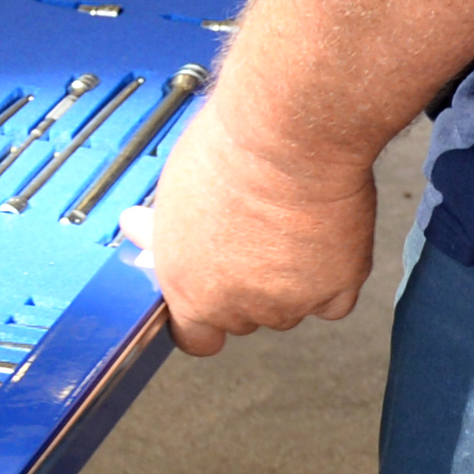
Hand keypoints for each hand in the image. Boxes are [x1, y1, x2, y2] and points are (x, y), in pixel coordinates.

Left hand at [123, 108, 379, 356]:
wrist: (285, 137)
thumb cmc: (226, 154)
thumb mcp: (171, 192)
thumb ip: (160, 230)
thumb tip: (136, 231)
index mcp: (190, 290)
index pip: (195, 337)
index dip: (202, 315)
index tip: (209, 292)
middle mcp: (240, 307)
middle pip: (243, 318)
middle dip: (244, 287)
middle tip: (247, 237)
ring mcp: (291, 303)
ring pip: (288, 308)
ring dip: (287, 282)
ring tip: (283, 225)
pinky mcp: (337, 289)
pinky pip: (332, 302)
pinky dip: (329, 278)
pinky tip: (318, 241)